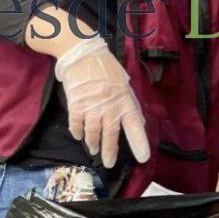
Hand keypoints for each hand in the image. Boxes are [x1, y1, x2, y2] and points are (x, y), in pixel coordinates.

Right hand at [54, 36, 150, 168]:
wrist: (82, 54)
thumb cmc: (106, 68)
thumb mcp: (124, 84)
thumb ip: (130, 104)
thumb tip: (137, 124)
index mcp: (125, 100)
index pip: (134, 125)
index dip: (139, 143)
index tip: (143, 158)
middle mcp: (110, 106)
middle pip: (111, 135)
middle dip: (110, 152)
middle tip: (109, 163)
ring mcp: (92, 106)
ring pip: (93, 133)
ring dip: (93, 144)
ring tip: (94, 150)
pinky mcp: (75, 105)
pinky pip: (76, 125)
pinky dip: (78, 132)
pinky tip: (79, 136)